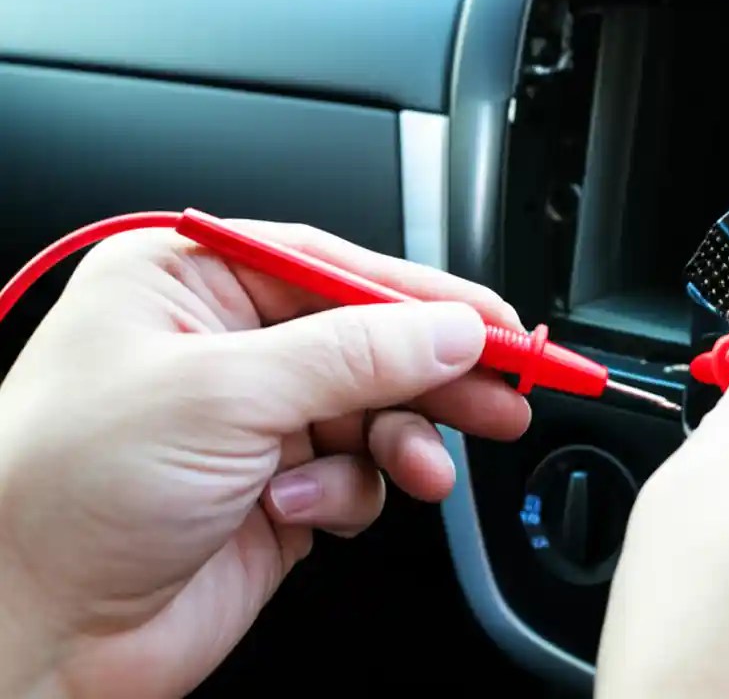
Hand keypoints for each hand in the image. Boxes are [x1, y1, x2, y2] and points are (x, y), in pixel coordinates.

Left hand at [0, 221, 530, 696]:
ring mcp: (254, 422)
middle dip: (439, 374)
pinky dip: (350, 497)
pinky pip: (357, 477)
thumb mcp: (223, 395)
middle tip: (509, 393)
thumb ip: (355, 356)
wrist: (31, 631)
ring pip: (376, 413)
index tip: (502, 326)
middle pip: (371, 340)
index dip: (429, 298)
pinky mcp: (276, 490)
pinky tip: (306, 510)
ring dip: (401, 444)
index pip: (340, 268)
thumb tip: (450, 331)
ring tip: (423, 469)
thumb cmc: (64, 492)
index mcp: (191, 283)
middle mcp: (225, 346)